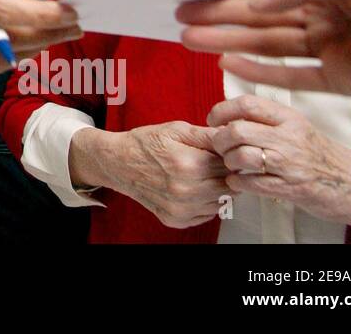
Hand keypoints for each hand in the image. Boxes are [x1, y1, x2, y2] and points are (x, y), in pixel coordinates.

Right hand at [71, 121, 230, 228]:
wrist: (118, 163)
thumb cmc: (145, 144)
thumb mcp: (176, 130)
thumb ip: (207, 135)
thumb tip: (232, 138)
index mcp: (189, 164)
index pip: (229, 165)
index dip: (228, 156)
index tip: (221, 152)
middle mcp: (186, 191)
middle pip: (228, 186)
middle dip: (225, 173)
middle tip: (211, 163)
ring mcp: (181, 208)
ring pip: (221, 202)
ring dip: (217, 189)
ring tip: (199, 175)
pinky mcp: (177, 219)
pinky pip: (207, 214)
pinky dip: (205, 202)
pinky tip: (192, 188)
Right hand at [179, 0, 350, 104]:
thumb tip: (256, 1)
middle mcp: (326, 12)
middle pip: (260, 16)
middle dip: (218, 15)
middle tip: (178, 18)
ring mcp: (332, 47)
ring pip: (268, 44)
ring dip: (227, 41)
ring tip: (189, 39)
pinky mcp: (342, 80)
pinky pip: (292, 77)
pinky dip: (259, 71)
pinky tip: (228, 63)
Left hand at [207, 95, 350, 232]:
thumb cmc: (322, 155)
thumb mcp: (298, 127)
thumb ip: (268, 119)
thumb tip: (229, 115)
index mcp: (289, 118)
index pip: (247, 103)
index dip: (222, 111)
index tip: (213, 120)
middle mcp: (289, 137)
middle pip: (238, 130)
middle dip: (220, 140)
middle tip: (220, 147)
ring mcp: (291, 164)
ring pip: (242, 156)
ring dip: (228, 162)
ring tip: (231, 165)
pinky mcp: (292, 188)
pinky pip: (253, 183)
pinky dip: (238, 182)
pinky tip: (238, 181)